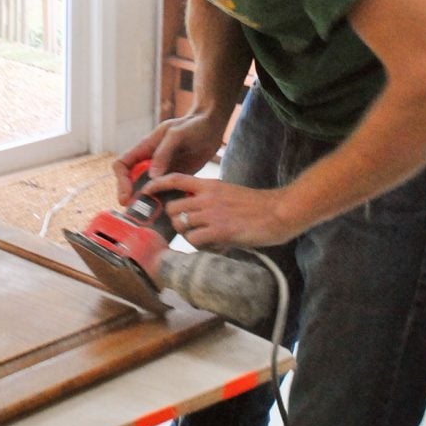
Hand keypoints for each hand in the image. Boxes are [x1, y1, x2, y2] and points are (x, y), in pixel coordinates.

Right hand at [114, 111, 226, 204]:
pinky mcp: (174, 179)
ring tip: (151, 218)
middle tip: (137, 213)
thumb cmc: (193, 125)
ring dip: (148, 204)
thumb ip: (163, 153)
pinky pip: (165, 193)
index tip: (127, 196)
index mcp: (144, 148)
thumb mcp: (177, 135)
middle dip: (132, 198)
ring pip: (148, 191)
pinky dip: (165, 204)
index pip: (122, 166)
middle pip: (131, 182)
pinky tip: (170, 214)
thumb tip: (152, 176)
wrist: (212, 127)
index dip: (121, 181)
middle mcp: (149, 162)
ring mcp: (162, 171)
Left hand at [149, 173, 301, 247]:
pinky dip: (199, 246)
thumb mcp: (230, 193)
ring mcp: (212, 213)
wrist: (280, 211)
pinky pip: (194, 240)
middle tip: (188, 229)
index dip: (157, 184)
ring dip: (187, 235)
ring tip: (204, 239)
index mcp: (210, 185)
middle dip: (175, 220)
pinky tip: (213, 245)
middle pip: (173, 208)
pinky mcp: (219, 230)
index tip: (146, 191)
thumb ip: (211, 199)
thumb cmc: (259, 205)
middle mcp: (207, 197)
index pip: (176, 179)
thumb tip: (198, 214)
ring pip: (181, 225)